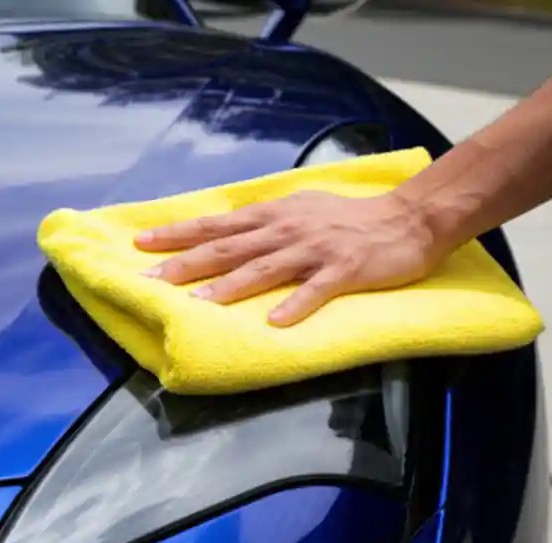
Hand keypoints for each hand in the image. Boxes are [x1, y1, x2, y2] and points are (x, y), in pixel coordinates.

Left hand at [135, 190, 450, 325]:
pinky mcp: (344, 270)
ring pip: (264, 269)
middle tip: (150, 280)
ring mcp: (315, 250)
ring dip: (230, 286)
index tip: (142, 244)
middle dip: (187, 264)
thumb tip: (224, 233)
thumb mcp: (299, 209)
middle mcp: (287, 230)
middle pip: (228, 248)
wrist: (409, 218)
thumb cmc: (349, 218)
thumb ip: (263, 223)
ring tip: (199, 302)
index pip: (215, 226)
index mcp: (273, 216)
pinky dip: (295, 306)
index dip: (178, 235)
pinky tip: (275, 324)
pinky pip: (316, 291)